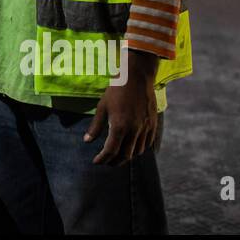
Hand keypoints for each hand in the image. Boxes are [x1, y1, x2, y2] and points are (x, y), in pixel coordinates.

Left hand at [83, 49, 158, 165]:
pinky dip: (139, 149)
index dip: (102, 159)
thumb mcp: (102, 107)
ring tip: (118, 156)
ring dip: (127, 156)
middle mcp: (134, 130)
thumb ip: (95, 126)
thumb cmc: (116, 91)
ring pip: (137, 151)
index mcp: (119, 126)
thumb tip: (87, 141)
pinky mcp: (152, 124)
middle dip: (114, 162)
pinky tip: (132, 147)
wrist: (137, 77)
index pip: (110, 151)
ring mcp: (145, 128)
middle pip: (125, 155)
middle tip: (107, 162)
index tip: (96, 162)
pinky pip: (147, 143)